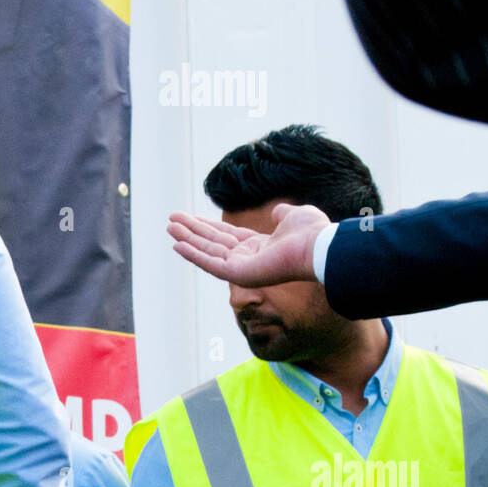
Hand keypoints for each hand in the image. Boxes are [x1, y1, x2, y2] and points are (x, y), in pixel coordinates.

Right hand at [166, 203, 329, 286]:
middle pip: (212, 242)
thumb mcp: (294, 216)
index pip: (226, 236)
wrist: (318, 247)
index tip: (190, 218)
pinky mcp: (237, 275)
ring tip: (169, 227)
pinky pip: (210, 264)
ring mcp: (241, 269)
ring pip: (207, 251)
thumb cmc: (311, 232)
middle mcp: (246, 259)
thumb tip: (277, 212)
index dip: (207, 226)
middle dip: (191, 231)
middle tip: (171, 221)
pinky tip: (177, 246)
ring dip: (187, 240)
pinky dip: (193, 255)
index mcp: (258, 247)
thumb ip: (282, 214)